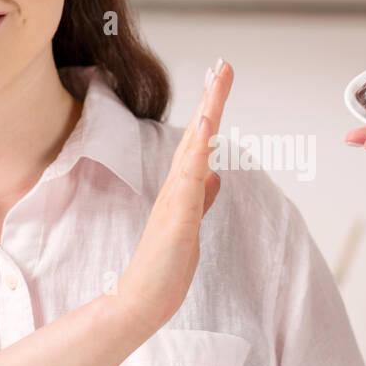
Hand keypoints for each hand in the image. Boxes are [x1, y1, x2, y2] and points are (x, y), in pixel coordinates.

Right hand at [120, 60, 233, 330]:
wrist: (140, 300)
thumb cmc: (164, 267)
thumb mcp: (191, 226)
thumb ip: (200, 199)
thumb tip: (213, 176)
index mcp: (183, 189)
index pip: (200, 142)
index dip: (211, 111)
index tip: (221, 81)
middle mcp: (177, 187)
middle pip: (197, 134)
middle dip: (211, 98)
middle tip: (224, 66)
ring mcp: (175, 199)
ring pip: (193, 148)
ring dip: (206, 114)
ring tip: (218, 83)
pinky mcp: (176, 216)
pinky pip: (189, 178)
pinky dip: (198, 151)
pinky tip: (206, 130)